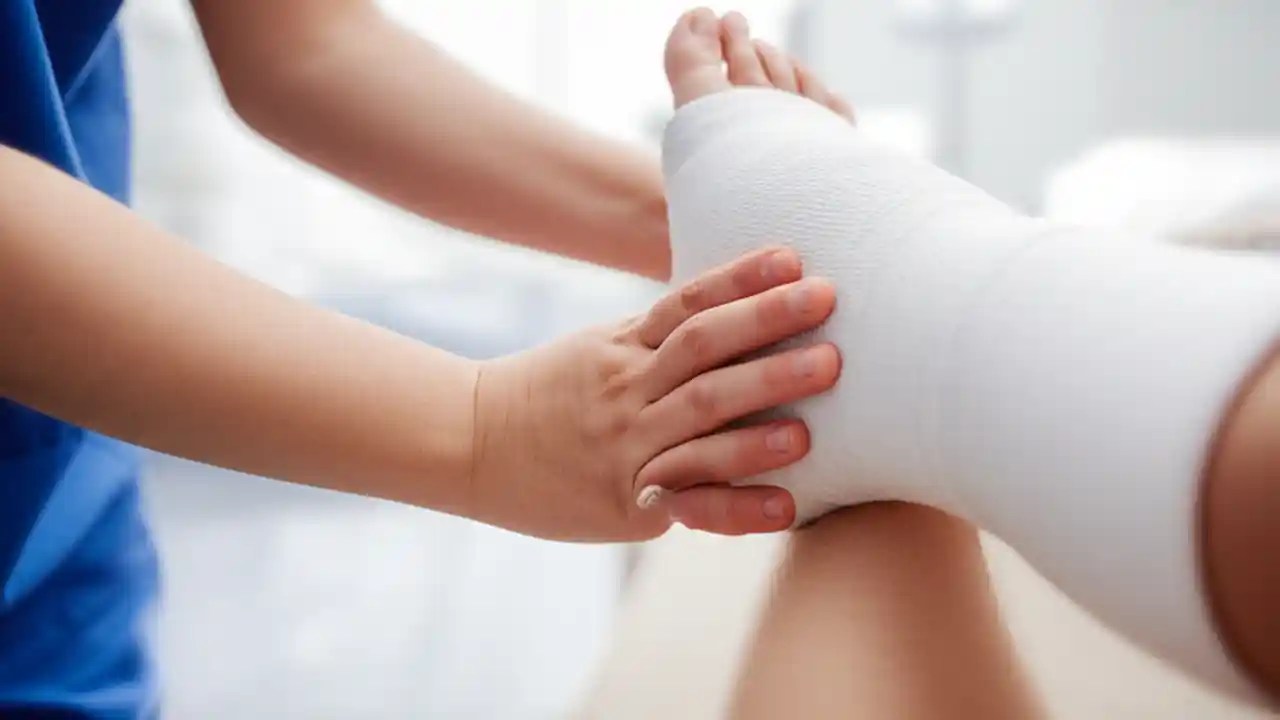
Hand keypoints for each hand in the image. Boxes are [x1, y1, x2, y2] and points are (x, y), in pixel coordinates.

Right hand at [467, 247, 838, 540]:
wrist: (469, 442)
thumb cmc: (549, 392)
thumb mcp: (598, 346)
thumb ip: (659, 333)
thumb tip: (731, 302)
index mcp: (624, 346)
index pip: (689, 304)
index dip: (742, 280)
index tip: (795, 260)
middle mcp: (627, 390)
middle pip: (704, 354)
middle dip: (769, 329)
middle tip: (831, 308)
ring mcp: (625, 446)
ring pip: (698, 426)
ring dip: (759, 421)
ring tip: (814, 421)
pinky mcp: (625, 500)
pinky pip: (687, 503)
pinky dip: (737, 506)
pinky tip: (787, 505)